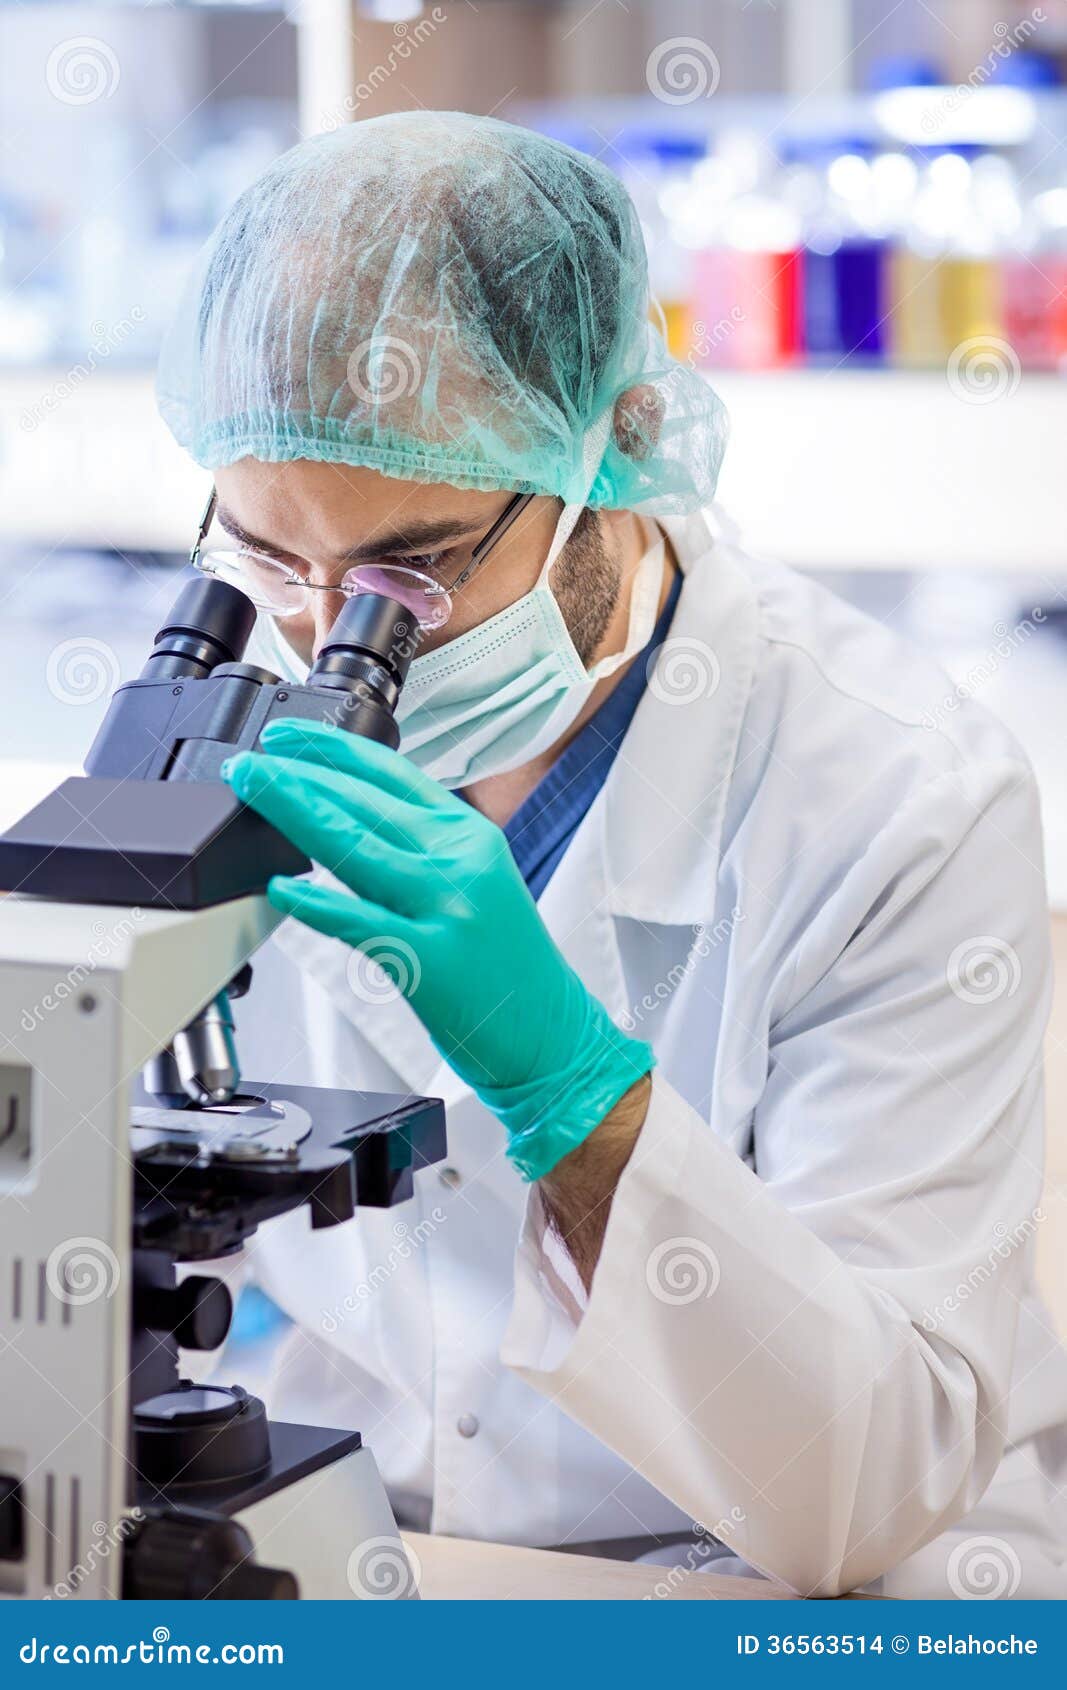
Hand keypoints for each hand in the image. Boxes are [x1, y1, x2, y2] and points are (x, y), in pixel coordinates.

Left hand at [223, 719, 653, 1179]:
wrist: (555, 1039)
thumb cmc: (510, 969)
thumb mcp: (477, 884)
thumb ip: (422, 849)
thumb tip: (350, 822)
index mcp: (470, 837)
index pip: (392, 773)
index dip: (332, 747)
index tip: (287, 735)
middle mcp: (461, 862)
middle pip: (366, 802)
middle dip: (299, 773)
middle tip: (248, 763)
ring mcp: (449, 908)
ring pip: (358, 846)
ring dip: (296, 811)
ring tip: (252, 792)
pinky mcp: (433, 961)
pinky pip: (361, 924)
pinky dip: (317, 903)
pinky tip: (280, 889)